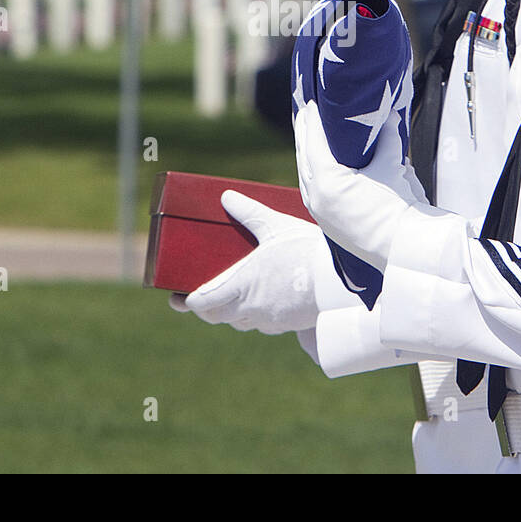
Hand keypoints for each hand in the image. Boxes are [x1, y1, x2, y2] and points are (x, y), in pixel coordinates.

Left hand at [169, 190, 323, 334]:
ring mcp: (270, 320)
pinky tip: (265, 303)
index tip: (180, 298)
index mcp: (241, 286)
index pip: (202, 303)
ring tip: (234, 298)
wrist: (340, 280)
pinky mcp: (289, 325)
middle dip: (207, 309)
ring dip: (233, 313)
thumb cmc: (305, 251)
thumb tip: (226, 196)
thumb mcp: (275, 225)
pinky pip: (265, 325)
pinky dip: (258, 316)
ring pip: (241, 322)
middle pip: (217, 317)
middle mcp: (251, 308)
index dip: (188, 302)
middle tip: (199, 299)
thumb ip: (249, 212)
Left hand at [294, 100, 440, 269]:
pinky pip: (311, 191)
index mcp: (326, 181)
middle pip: (304, 156)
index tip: (313, 104)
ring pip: (305, 175)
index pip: (314, 142)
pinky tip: (315, 166)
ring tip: (307, 135)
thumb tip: (390, 114)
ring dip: (305, 153)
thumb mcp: (391, 168)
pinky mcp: (326, 221)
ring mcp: (319, 211)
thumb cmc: (398, 207)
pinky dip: (312, 174)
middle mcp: (316, 197)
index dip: (313, 121)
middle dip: (305, 134)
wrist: (405, 249)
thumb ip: (388, 139)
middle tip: (306, 112)